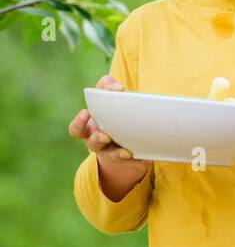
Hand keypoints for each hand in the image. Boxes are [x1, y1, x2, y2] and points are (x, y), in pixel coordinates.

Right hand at [69, 75, 151, 195]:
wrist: (124, 147)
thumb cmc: (113, 119)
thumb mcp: (107, 105)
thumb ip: (107, 90)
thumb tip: (113, 83)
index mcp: (90, 129)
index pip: (77, 129)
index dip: (79, 122)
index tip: (86, 112)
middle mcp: (98, 143)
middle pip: (93, 144)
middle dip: (97, 139)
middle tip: (104, 135)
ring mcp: (113, 153)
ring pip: (112, 155)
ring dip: (118, 154)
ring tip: (126, 152)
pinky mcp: (130, 161)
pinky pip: (134, 163)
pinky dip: (139, 161)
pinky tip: (146, 159)